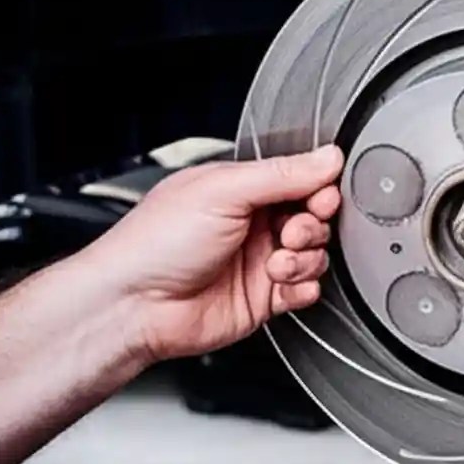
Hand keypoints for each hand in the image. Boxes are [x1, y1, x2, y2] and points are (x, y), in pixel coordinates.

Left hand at [82, 144, 344, 362]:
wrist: (134, 306)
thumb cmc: (156, 243)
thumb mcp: (222, 191)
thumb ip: (282, 173)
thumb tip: (328, 156)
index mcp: (241, 187)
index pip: (300, 180)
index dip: (318, 189)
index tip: (319, 198)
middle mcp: (252, 222)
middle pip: (313, 217)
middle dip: (311, 225)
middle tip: (291, 232)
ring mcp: (258, 260)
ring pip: (314, 254)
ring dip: (305, 259)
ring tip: (275, 264)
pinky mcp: (263, 298)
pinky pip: (305, 290)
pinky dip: (302, 288)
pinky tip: (281, 285)